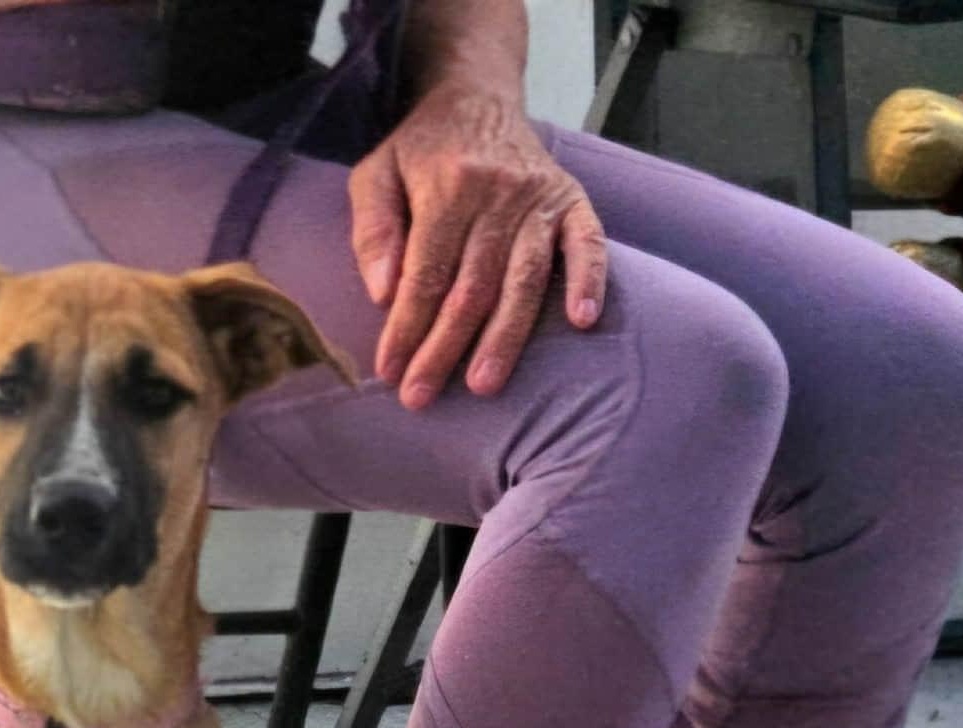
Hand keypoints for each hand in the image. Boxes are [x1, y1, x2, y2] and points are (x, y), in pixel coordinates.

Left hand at [348, 82, 607, 407]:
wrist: (476, 95)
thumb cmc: (419, 148)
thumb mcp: (375, 174)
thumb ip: (373, 231)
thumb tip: (382, 294)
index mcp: (447, 187)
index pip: (425, 274)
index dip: (406, 328)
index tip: (390, 371)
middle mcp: (497, 192)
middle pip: (472, 287)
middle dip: (444, 348)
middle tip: (422, 396)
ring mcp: (539, 198)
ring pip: (524, 278)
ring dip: (505, 336)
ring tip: (484, 384)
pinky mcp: (570, 199)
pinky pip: (587, 242)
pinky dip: (589, 280)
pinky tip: (582, 322)